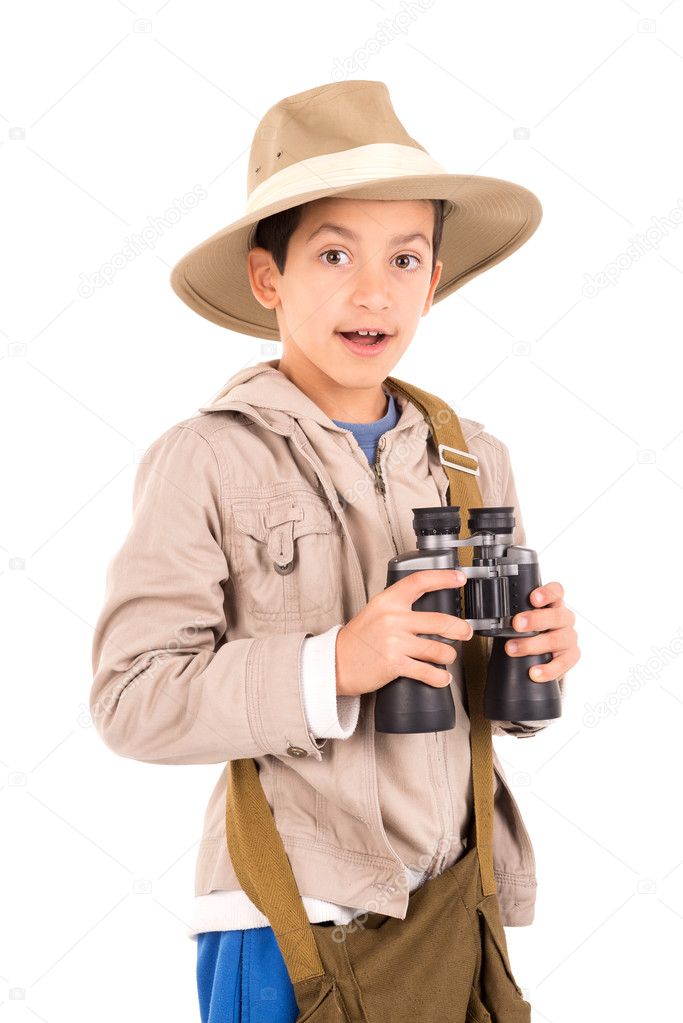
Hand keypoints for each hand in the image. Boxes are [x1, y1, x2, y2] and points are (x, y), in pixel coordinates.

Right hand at [335, 569, 472, 697]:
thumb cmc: (357, 640)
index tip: (459, 578)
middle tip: (466, 631)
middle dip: (460, 628)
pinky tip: (441, 677)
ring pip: (437, 649)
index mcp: (388, 602)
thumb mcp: (375, 612)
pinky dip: (439, 677)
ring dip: (449, 656)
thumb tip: (428, 610)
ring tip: (448, 657)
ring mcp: (394, 642)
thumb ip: (398, 608)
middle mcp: (392, 619)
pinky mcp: (394, 664)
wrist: (335, 663)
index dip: (443, 578)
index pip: (419, 582)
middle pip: (439, 620)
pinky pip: (427, 671)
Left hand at [505, 581, 579, 682]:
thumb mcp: (525, 617)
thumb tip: (490, 615)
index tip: (533, 598)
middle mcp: (565, 618)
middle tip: (516, 624)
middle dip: (535, 620)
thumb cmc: (532, 630)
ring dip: (533, 645)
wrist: (544, 652)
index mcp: (554, 603)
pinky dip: (547, 669)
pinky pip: (562, 664)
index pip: (556, 592)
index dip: (546, 593)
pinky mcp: (571, 656)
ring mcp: (569, 637)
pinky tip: (534, 672)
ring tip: (512, 649)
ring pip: (557, 639)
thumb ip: (516, 613)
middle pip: (556, 616)